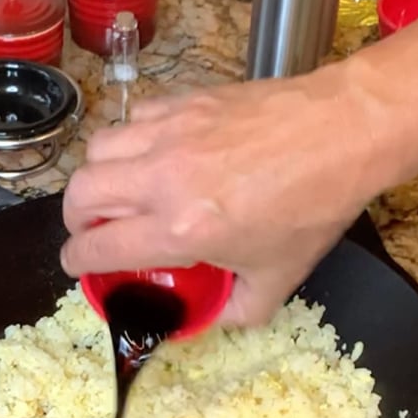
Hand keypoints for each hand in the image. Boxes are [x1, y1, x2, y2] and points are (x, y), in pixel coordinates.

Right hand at [61, 63, 381, 325]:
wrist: (342, 133)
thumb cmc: (313, 207)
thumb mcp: (279, 278)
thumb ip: (238, 309)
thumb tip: (216, 315)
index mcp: (180, 229)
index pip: (99, 247)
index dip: (76, 261)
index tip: (77, 264)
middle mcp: (162, 179)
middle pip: (80, 194)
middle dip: (74, 219)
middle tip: (91, 230)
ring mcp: (170, 134)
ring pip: (98, 149)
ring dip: (98, 176)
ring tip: (117, 191)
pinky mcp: (185, 102)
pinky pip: (133, 118)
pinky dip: (131, 141)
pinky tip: (154, 155)